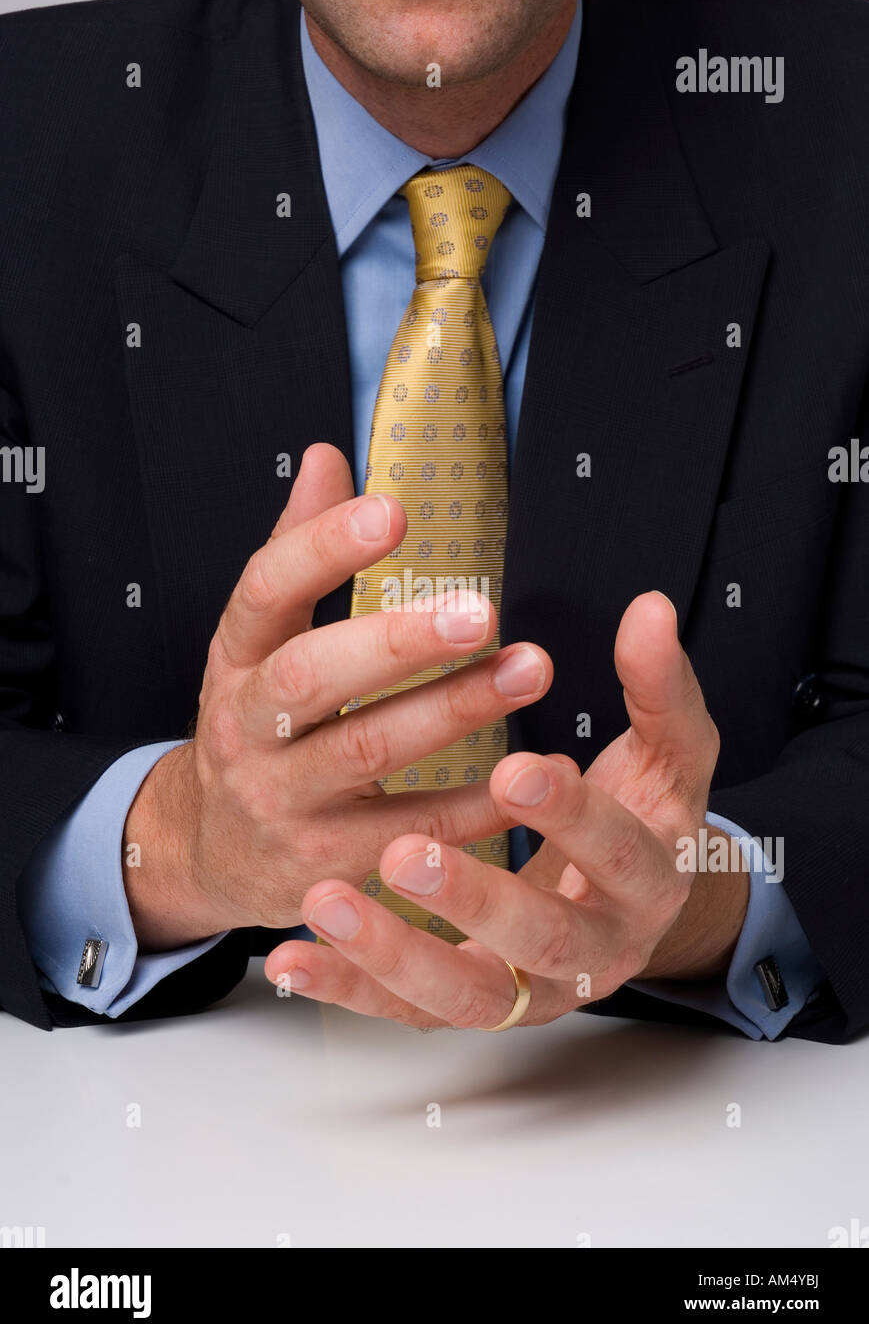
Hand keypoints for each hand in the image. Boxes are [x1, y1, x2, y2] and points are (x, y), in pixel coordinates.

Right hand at [124, 443, 551, 949]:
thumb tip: (329, 458)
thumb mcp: (258, 642)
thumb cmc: (256, 725)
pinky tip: (526, 774)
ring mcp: (280, 800)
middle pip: (311, 678)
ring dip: (453, 711)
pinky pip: (405, 833)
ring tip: (530, 669)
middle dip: (396, 643)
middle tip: (480, 611)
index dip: (322, 550)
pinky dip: (470, 806)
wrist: (210, 849)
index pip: (265, 591)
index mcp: (236, 658)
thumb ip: (299, 551)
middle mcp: (247, 727)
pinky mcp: (322, 865)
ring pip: (366, 753)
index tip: (391, 514)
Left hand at [263, 593, 748, 1026]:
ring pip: (464, 995)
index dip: (573, 815)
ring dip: (392, 953)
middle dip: (474, 898)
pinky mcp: (471, 1006)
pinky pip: (407, 1011)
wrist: (628, 907)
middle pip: (541, 941)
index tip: (514, 769)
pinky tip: (288, 959)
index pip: (620, 853)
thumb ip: (660, 689)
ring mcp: (530, 990)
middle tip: (406, 855)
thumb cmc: (643, 818)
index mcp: (651, 880)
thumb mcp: (670, 756)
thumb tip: (648, 608)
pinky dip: (348, 990)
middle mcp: (596, 949)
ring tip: (325, 903)